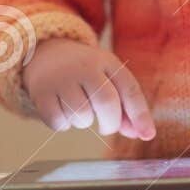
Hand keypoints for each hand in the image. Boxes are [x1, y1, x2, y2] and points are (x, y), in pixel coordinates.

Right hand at [23, 39, 155, 140]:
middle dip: (110, 123)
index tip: (148, 135)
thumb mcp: (107, 79)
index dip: (140, 115)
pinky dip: (63, 124)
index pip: (129, 89)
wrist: (45, 53)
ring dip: (83, 122)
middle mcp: (85, 67)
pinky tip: (61, 110)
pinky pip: (59, 122)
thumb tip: (139, 134)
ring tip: (78, 109)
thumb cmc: (84, 72)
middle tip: (106, 127)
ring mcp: (61, 78)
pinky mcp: (41, 92)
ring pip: (82, 116)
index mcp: (106, 62)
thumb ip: (125, 106)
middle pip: (106, 103)